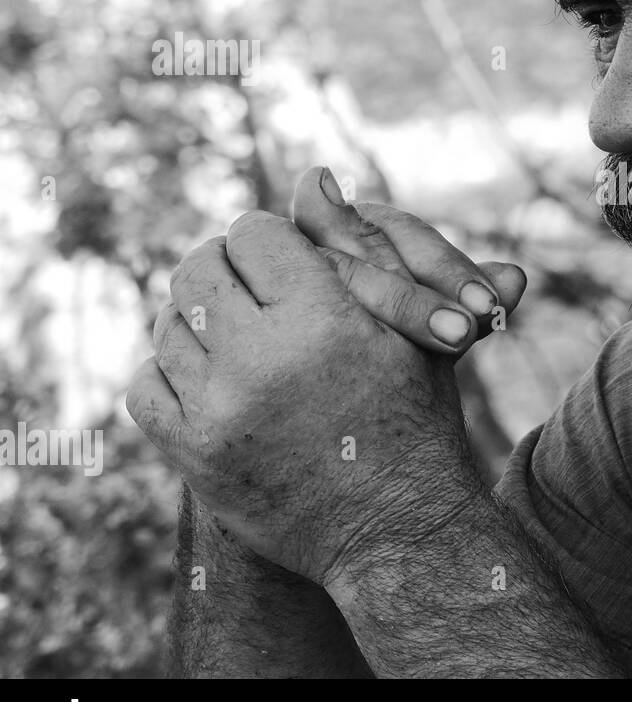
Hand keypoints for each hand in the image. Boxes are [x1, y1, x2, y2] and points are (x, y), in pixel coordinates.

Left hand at [125, 182, 520, 585]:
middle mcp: (262, 360)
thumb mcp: (406, 323)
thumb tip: (309, 173)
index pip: (253, 233)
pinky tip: (211, 377)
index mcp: (323, 318)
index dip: (269, 240)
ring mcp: (220, 411)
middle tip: (252, 289)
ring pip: (169, 325)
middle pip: (198, 269)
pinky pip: (145, 385)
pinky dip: (171, 371)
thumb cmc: (415, 416)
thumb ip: (355, 244)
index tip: (285, 260)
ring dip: (199, 319)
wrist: (397, 527)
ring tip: (237, 334)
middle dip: (224, 269)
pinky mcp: (194, 456)